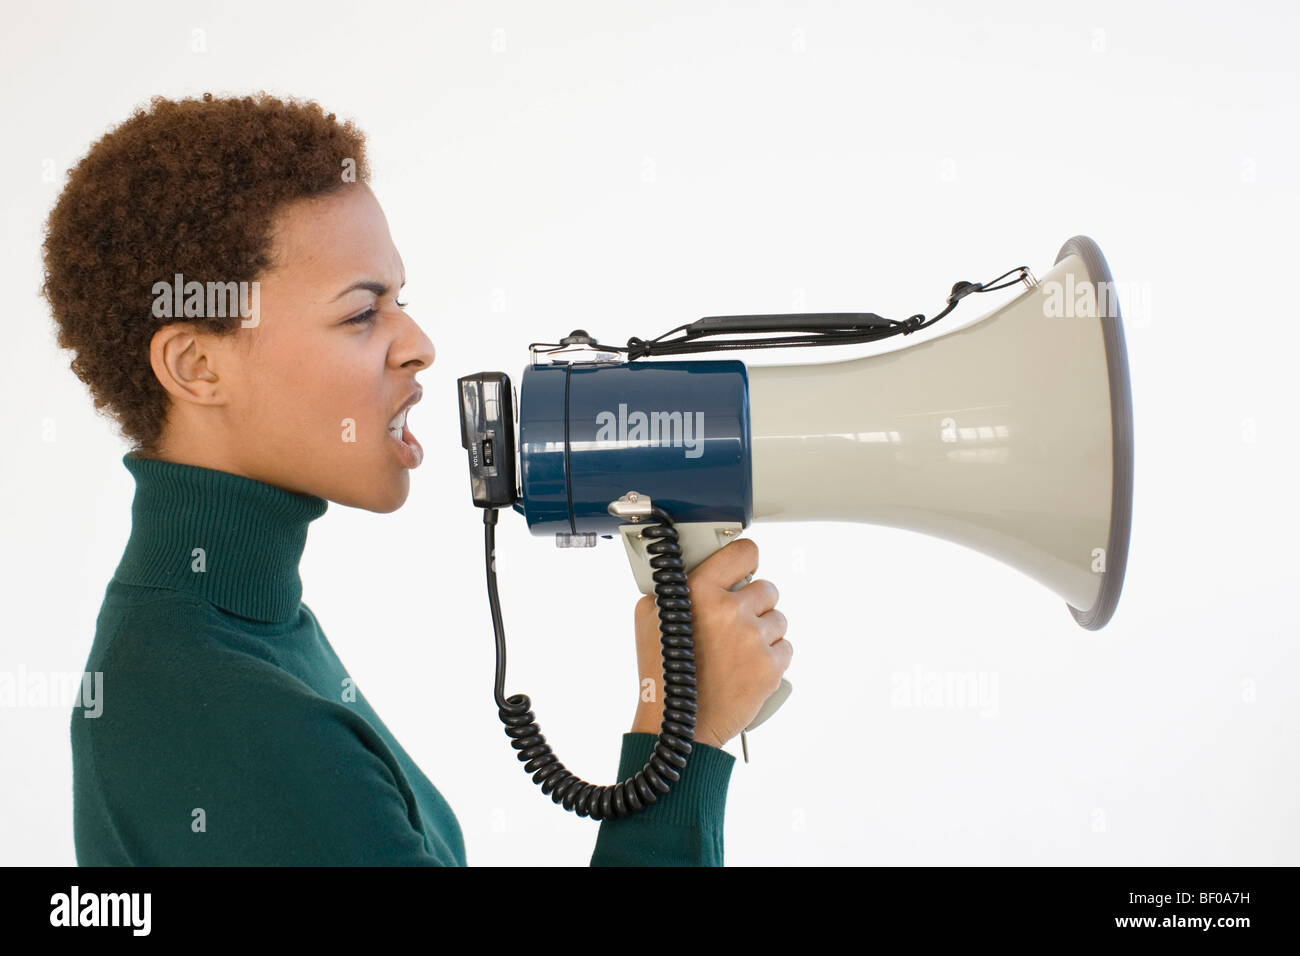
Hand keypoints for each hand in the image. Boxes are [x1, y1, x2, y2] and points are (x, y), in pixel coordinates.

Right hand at [630, 537, 791, 748]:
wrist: (677, 725)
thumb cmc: (659, 673)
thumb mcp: (648, 618)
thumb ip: (672, 588)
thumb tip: (690, 570)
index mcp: (699, 591)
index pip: (744, 552)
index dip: (746, 559)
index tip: (744, 567)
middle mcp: (730, 611)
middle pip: (767, 588)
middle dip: (754, 604)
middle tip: (735, 623)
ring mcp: (753, 639)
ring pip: (778, 620)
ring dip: (763, 631)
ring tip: (739, 651)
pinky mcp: (771, 667)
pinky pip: (786, 648)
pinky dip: (771, 657)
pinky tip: (748, 667)